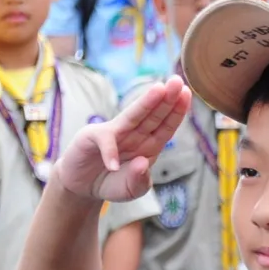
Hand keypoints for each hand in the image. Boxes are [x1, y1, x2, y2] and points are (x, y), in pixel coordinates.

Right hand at [55, 76, 191, 201]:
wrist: (82, 186)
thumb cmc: (112, 183)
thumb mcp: (131, 189)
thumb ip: (140, 181)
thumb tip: (144, 163)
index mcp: (149, 145)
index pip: (166, 126)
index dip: (177, 112)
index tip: (187, 93)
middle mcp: (134, 135)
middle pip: (153, 115)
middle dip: (166, 98)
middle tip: (177, 80)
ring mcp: (114, 134)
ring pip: (133, 116)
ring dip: (146, 103)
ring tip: (160, 89)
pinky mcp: (92, 138)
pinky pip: (104, 142)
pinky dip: (109, 153)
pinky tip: (114, 165)